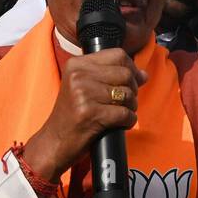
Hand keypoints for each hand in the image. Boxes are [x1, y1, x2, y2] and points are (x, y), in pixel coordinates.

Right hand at [20, 49, 147, 181]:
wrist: (54, 143)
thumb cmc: (72, 116)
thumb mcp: (85, 89)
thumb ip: (112, 77)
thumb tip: (144, 74)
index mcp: (77, 65)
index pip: (118, 55)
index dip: (131, 68)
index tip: (131, 82)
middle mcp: (78, 75)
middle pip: (126, 74)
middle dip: (133, 90)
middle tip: (125, 102)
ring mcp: (83, 94)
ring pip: (127, 94)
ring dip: (131, 107)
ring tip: (120, 114)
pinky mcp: (90, 114)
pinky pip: (124, 114)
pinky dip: (128, 121)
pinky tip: (120, 124)